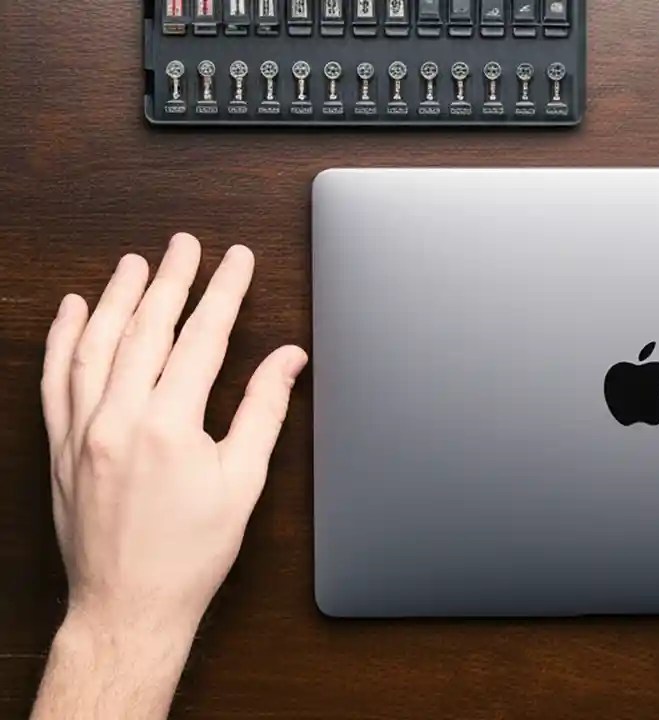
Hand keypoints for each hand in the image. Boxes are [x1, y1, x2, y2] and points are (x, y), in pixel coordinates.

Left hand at [41, 234, 306, 639]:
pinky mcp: (59, 446)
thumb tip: (288, 361)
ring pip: (96, 345)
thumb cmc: (190, 553)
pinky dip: (63, 339)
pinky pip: (55, 379)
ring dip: (118, 298)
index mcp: (169, 427)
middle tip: (186, 244)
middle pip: (147, 330)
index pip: (201, 339)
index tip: (236, 260)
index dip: (223, 293)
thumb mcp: (243, 481)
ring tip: (135, 263)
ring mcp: (80, 431)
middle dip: (171, 280)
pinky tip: (75, 310)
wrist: (128, 604)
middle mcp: (117, 420)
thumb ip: (264, 411)